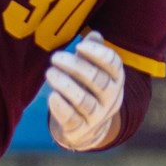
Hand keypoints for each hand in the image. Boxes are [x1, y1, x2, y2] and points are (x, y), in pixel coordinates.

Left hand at [45, 32, 125, 150]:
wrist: (88, 128)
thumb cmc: (88, 88)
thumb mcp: (94, 69)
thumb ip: (93, 51)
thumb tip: (94, 35)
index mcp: (116, 78)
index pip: (113, 64)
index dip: (97, 53)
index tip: (79, 46)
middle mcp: (111, 98)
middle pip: (97, 80)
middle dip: (75, 67)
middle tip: (55, 58)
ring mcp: (97, 116)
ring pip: (83, 101)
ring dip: (65, 85)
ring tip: (49, 73)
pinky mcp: (81, 130)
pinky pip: (72, 119)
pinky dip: (61, 107)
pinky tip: (52, 96)